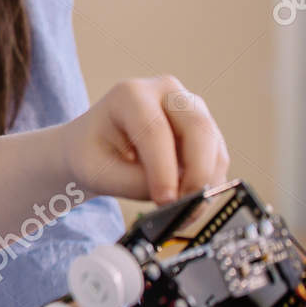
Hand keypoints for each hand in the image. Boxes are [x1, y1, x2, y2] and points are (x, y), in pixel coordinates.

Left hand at [61, 76, 228, 204]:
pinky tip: (189, 203)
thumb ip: (136, 184)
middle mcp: (166, 93)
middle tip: (185, 207)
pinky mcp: (204, 129)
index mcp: (130, 94)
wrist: (92, 147)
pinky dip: (208, 183)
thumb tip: (176, 200)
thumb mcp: (98, 172)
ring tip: (185, 213)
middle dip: (196, 173)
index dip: (163, 168)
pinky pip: (216, 159)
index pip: (154, 130)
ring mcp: (190, 109)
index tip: (165, 200)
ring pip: (213, 146)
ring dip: (205, 183)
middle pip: (197, 129)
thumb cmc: (90, 155)